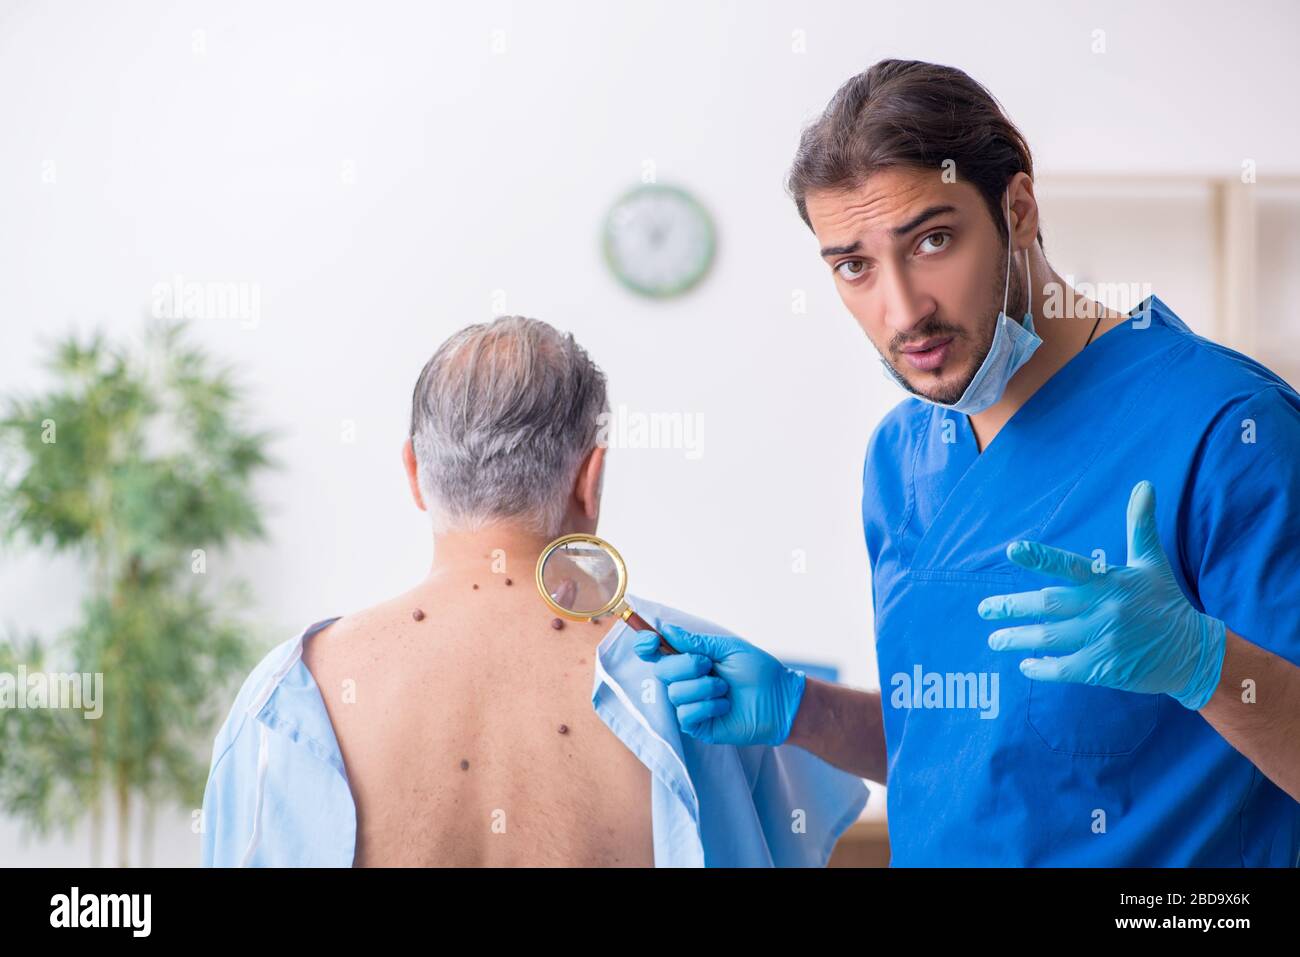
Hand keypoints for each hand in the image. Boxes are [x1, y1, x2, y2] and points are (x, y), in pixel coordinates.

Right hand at [632, 623, 805, 745]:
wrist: (780, 699)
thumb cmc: (758, 671)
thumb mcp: (727, 649)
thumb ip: (696, 642)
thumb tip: (666, 629)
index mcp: (690, 661)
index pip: (656, 653)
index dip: (647, 647)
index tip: (650, 641)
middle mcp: (686, 682)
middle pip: (662, 671)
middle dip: (686, 666)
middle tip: (710, 666)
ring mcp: (691, 705)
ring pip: (675, 694)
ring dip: (703, 688)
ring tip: (725, 689)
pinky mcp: (699, 726)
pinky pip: (686, 715)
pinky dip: (706, 707)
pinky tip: (724, 706)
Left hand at [978, 480, 1226, 709]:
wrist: (1194, 652)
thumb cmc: (1165, 602)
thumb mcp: (1152, 562)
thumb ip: (1139, 526)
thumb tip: (1144, 484)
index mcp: (1112, 581)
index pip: (1071, 566)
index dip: (1042, 558)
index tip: (1013, 550)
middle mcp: (1106, 608)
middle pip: (1049, 605)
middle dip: (1012, 607)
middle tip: (984, 609)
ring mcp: (1105, 639)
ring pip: (1051, 638)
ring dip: (1018, 639)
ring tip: (994, 640)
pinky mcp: (1106, 668)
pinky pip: (1065, 669)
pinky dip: (1043, 668)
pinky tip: (1025, 665)